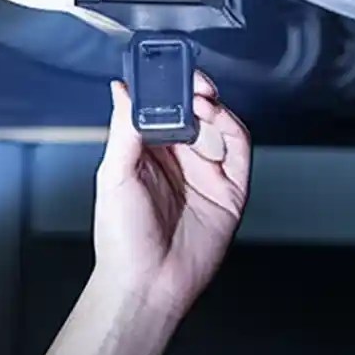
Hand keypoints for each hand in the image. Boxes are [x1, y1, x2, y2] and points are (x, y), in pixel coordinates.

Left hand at [94, 71, 251, 313]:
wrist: (147, 283)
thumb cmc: (121, 238)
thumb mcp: (114, 174)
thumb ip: (123, 129)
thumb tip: (121, 90)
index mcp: (145, 153)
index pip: (163, 107)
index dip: (170, 87)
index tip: (169, 72)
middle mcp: (177, 160)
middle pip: (195, 112)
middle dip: (196, 92)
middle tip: (193, 83)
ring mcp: (204, 174)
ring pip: (219, 127)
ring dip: (214, 108)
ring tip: (202, 103)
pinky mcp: (229, 191)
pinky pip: (239, 152)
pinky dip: (233, 130)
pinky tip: (218, 120)